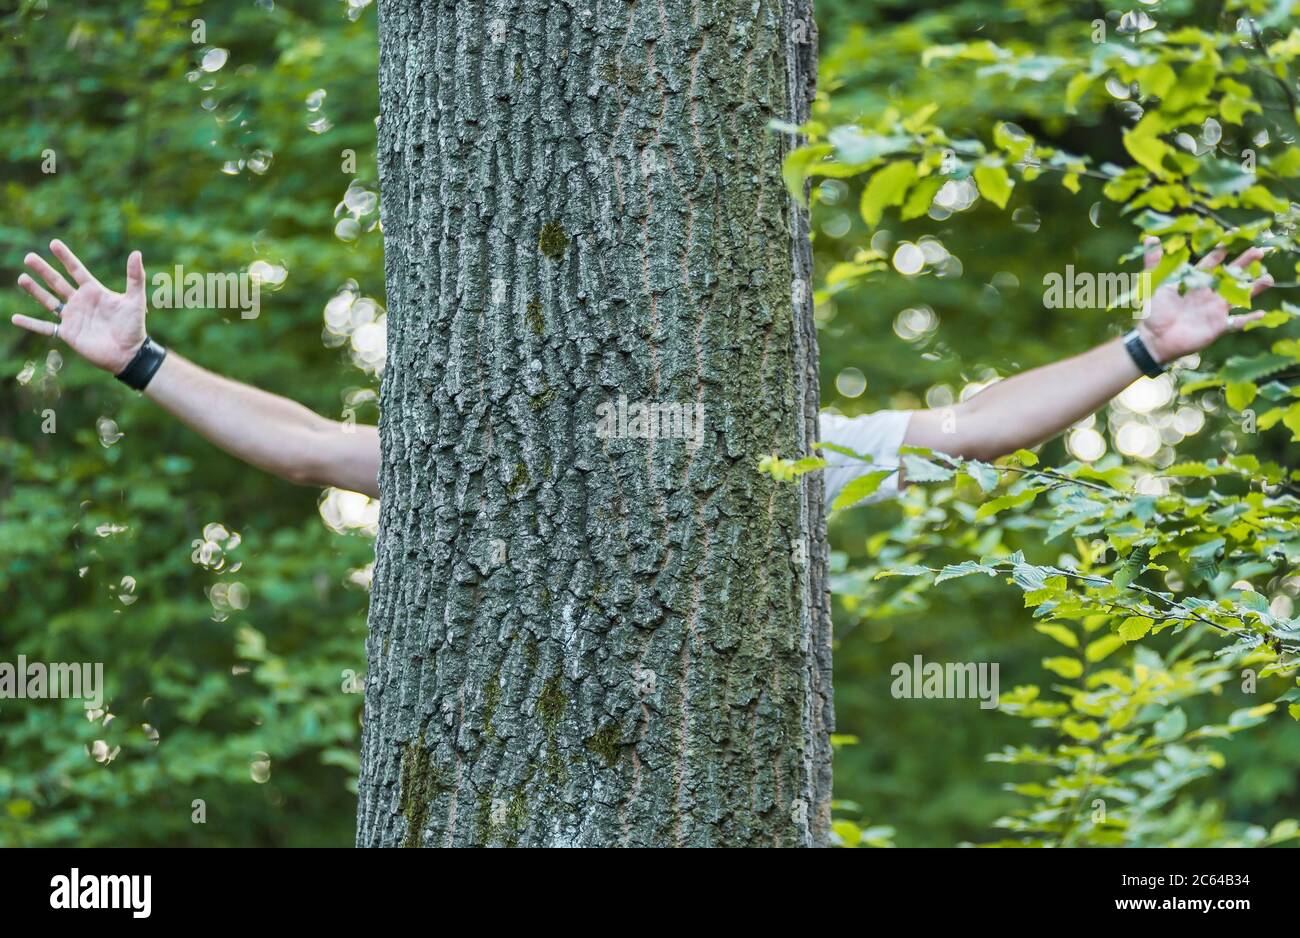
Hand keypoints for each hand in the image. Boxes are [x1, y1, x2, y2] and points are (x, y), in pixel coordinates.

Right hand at [12, 241, 147, 373]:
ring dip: (34, 290)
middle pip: (57, 282)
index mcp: (94, 292)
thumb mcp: (135, 300)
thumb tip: (136, 253)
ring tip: (21, 278)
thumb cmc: (134, 326)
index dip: (66, 257)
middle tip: (29, 257)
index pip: (76, 270)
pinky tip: (15, 318)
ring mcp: (72, 318)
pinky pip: (45, 328)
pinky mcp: (68, 333)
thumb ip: (135, 277)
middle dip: (43, 270)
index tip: (53, 243)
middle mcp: (80, 302)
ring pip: (48, 301)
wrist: (130, 353)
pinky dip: (31, 323)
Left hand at [1136, 238, 1272, 363]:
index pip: (1209, 263)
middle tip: (1258, 251)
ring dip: (1254, 288)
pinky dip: (1248, 319)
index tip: (1232, 238)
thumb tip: (1150, 238)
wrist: (1152, 339)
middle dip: (1243, 263)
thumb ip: (1154, 262)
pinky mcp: (1216, 326)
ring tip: (1268, 278)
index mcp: (1193, 282)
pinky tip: (1261, 313)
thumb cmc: (1151, 311)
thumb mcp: (1153, 284)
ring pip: (1238, 296)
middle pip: (1229, 276)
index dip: (1219, 252)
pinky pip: (1236, 323)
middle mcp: (1207, 294)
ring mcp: (1213, 310)